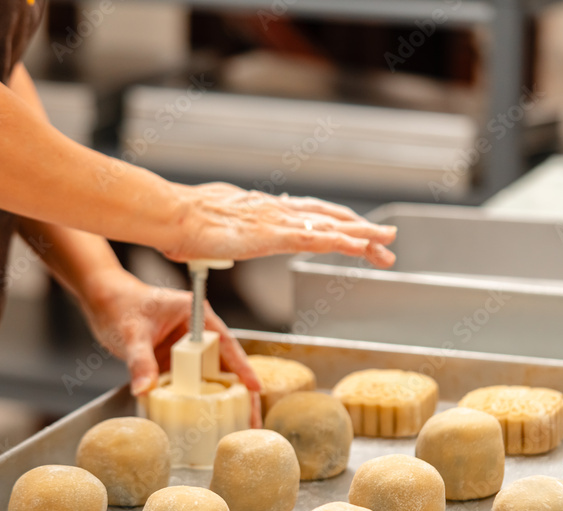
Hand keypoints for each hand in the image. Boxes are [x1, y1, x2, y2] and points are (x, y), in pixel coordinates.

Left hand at [81, 268, 263, 426]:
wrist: (102, 301)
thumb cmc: (120, 304)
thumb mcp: (131, 333)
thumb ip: (140, 361)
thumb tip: (144, 389)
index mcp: (194, 315)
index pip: (225, 343)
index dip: (241, 367)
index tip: (255, 388)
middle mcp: (195, 332)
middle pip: (224, 364)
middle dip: (240, 392)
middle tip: (252, 419)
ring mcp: (185, 349)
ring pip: (209, 376)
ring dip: (221, 400)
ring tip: (237, 426)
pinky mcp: (173, 363)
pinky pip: (189, 384)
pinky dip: (196, 401)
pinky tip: (205, 421)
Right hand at [163, 182, 396, 267]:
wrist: (175, 217)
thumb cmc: (185, 225)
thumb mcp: (216, 228)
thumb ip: (231, 231)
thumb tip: (229, 237)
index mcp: (266, 210)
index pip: (311, 214)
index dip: (337, 223)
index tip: (356, 232)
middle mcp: (279, 211)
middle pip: (329, 218)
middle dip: (361, 229)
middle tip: (387, 239)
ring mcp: (279, 221)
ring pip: (332, 226)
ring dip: (363, 235)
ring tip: (388, 243)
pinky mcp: (276, 235)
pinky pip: (318, 239)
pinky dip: (344, 242)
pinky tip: (363, 248)